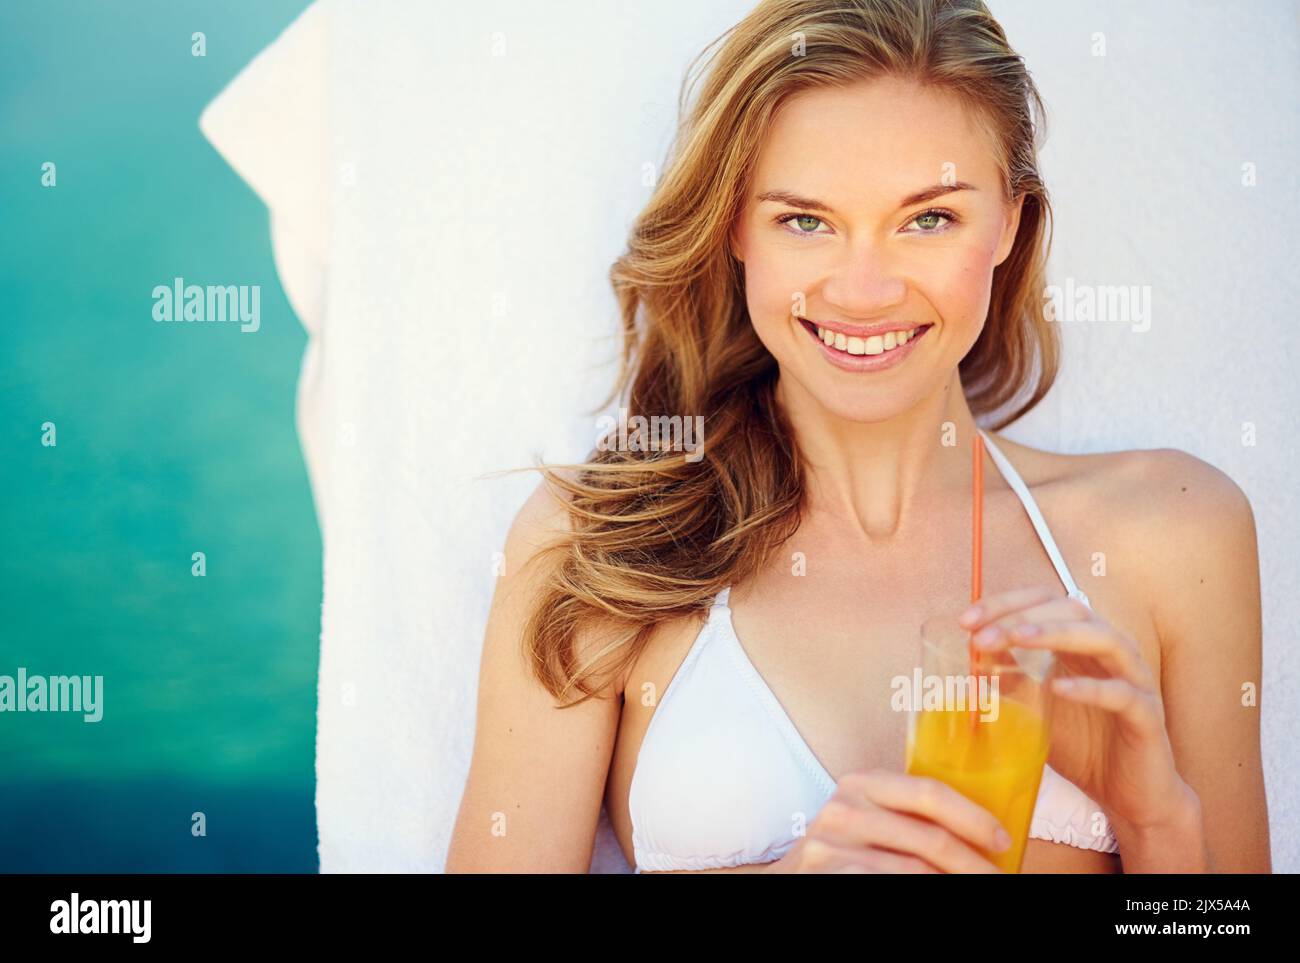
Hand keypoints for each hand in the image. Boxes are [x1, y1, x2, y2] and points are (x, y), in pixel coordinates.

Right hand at [765, 768, 1011, 872]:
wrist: (791, 877)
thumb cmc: (846, 848)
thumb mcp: (869, 817)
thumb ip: (907, 814)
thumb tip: (983, 831)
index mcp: (863, 782)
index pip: (928, 792)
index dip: (973, 817)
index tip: (1003, 840)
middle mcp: (845, 808)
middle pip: (930, 839)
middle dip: (974, 865)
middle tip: (998, 878)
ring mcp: (833, 846)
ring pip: (916, 873)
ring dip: (954, 884)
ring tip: (975, 888)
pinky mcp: (827, 874)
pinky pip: (889, 885)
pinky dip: (922, 893)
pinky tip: (936, 894)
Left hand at [958, 583, 1191, 832]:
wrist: (1126, 795)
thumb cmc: (1081, 744)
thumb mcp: (1035, 706)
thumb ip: (1011, 677)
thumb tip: (975, 651)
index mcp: (1082, 643)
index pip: (1046, 602)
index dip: (1006, 603)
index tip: (966, 620)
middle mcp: (1111, 652)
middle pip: (1072, 611)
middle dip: (1023, 617)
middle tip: (982, 636)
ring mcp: (1134, 680)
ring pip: (1104, 639)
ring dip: (1057, 634)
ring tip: (1018, 639)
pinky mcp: (1147, 716)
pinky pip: (1123, 694)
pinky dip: (1092, 687)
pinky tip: (1059, 688)